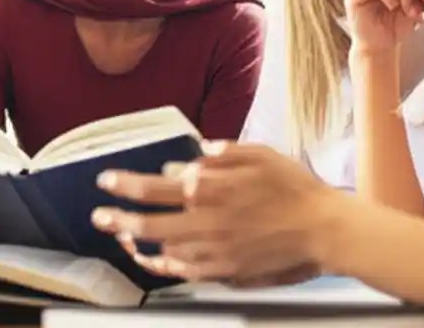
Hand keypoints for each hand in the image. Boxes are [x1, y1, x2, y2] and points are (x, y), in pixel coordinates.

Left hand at [91, 142, 345, 283]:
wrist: (323, 229)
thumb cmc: (295, 188)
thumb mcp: (260, 154)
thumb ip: (223, 152)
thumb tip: (196, 152)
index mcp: (212, 189)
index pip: (154, 188)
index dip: (125, 185)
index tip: (107, 181)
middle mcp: (207, 222)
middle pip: (148, 225)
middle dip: (117, 219)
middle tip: (99, 216)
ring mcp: (215, 251)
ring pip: (163, 251)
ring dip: (138, 244)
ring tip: (123, 238)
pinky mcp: (226, 272)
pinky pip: (186, 271)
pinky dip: (166, 265)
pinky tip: (157, 259)